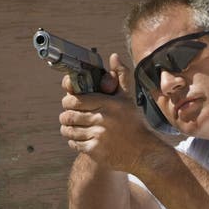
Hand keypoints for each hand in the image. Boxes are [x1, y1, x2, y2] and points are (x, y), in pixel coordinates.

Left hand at [59, 53, 153, 171]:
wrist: (143, 151)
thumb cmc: (133, 123)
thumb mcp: (128, 98)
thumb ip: (120, 76)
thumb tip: (114, 56)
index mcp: (108, 103)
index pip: (75, 100)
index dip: (67, 101)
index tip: (69, 103)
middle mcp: (103, 119)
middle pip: (69, 115)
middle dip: (65, 116)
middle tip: (67, 116)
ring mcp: (99, 136)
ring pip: (70, 130)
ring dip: (67, 129)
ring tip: (70, 127)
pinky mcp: (96, 151)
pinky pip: (75, 144)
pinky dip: (73, 142)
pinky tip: (79, 139)